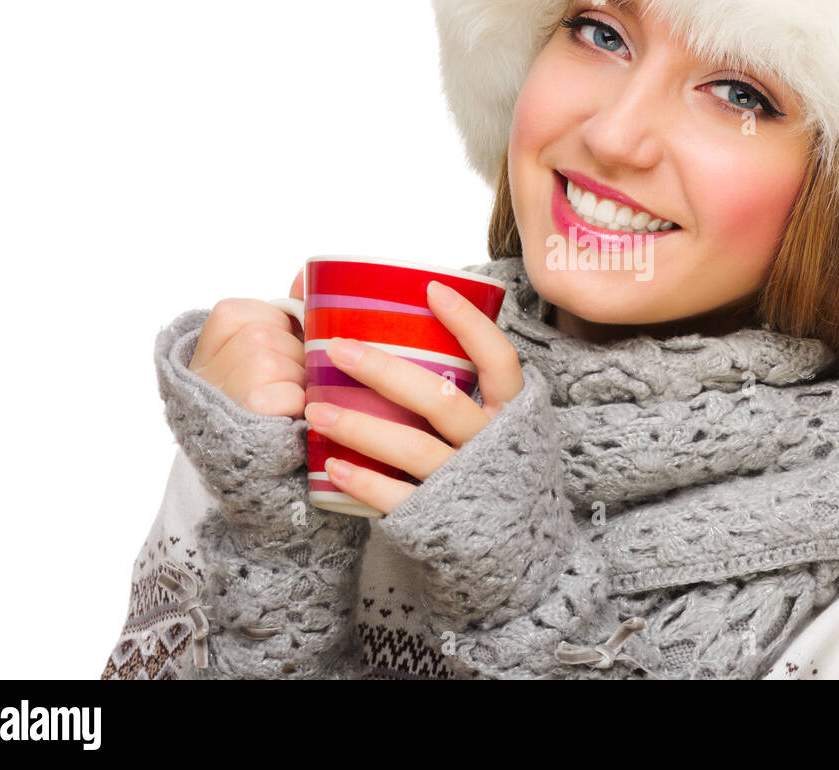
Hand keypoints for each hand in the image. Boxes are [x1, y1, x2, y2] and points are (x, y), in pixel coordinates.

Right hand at [188, 268, 307, 415]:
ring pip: (280, 362)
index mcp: (214, 333)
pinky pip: (289, 394)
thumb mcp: (271, 348)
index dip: (282, 335)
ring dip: (298, 383)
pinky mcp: (244, 414)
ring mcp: (221, 387)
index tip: (275, 357)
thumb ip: (289, 309)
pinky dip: (298, 405)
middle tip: (287, 384)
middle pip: (272, 338)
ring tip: (288, 401)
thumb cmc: (268, 397)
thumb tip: (308, 272)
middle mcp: (206, 361)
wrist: (253, 465)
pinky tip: (287, 417)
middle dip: (294, 361)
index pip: (262, 313)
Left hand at [304, 279, 523, 514]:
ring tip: (317, 410)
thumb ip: (471, 385)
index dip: (470, 325)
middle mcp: (492, 445)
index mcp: (511, 413)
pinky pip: (398, 499)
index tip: (432, 290)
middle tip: (338, 349)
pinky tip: (332, 464)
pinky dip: (364, 481)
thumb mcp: (501, 422)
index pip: (499, 360)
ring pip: (414, 449)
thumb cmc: (496, 464)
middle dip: (385, 372)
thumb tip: (420, 319)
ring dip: (361, 427)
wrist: (520, 549)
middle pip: (441, 400)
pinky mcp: (440, 519)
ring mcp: (466, 483)